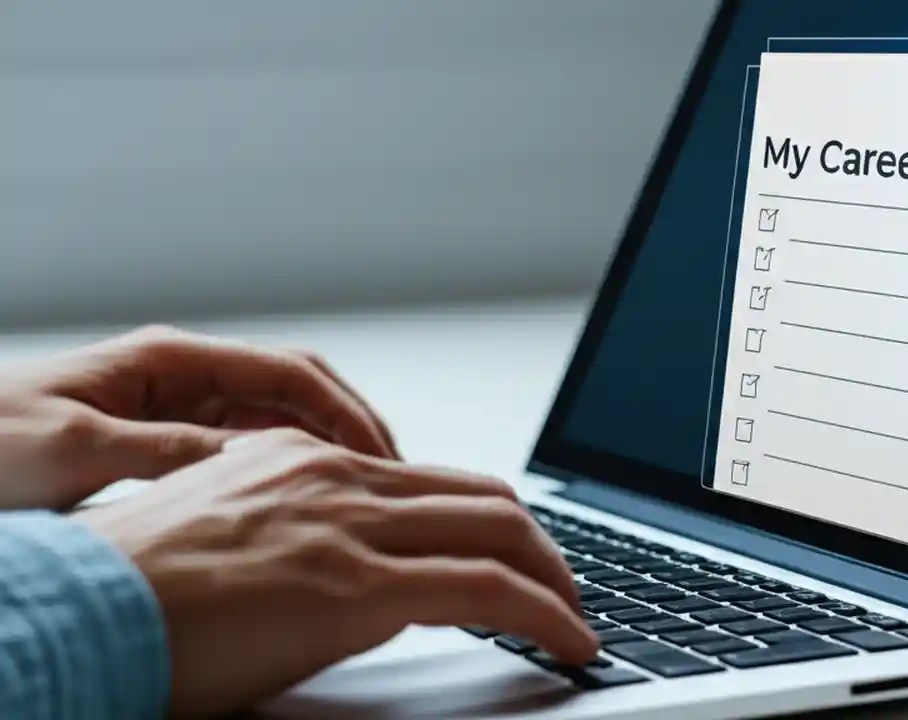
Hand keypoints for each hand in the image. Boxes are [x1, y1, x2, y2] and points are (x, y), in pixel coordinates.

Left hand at [0, 325, 397, 509]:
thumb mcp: (77, 449)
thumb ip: (169, 452)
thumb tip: (255, 464)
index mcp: (170, 361)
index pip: (287, 373)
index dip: (343, 411)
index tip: (380, 454)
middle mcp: (182, 379)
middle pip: (295, 390)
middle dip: (349, 427)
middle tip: (391, 475)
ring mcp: (176, 410)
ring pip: (276, 421)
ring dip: (323, 449)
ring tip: (362, 491)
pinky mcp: (164, 446)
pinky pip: (245, 451)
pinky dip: (284, 470)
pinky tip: (303, 501)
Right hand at [76, 429, 595, 717]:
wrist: (71, 611)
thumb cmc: (125, 591)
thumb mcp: (218, 532)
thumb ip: (287, 530)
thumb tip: (333, 565)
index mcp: (302, 459)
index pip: (427, 479)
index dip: (486, 518)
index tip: (511, 552)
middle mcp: (335, 476)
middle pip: (480, 496)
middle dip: (537, 542)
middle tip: (562, 584)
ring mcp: (349, 525)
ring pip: (498, 530)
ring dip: (553, 575)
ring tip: (575, 616)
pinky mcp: (356, 586)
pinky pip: (487, 590)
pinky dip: (545, 613)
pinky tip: (568, 641)